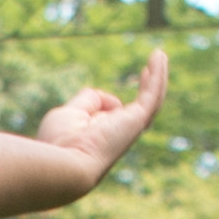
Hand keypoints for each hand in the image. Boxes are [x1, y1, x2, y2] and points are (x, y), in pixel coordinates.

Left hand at [34, 51, 167, 186]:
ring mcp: (129, 128)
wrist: (65, 163)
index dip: (107, 104)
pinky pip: (152, 94)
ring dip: (157, 78)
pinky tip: (158, 55)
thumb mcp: (69, 115)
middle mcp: (117, 134)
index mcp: (99, 137)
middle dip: (145, 89)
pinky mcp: (137, 120)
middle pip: (137, 110)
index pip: (106, 119)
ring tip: (159, 56)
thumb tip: (103, 98)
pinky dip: (157, 75)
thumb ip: (86, 102)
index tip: (108, 96)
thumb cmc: (59, 143)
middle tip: (148, 69)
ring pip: (151, 101)